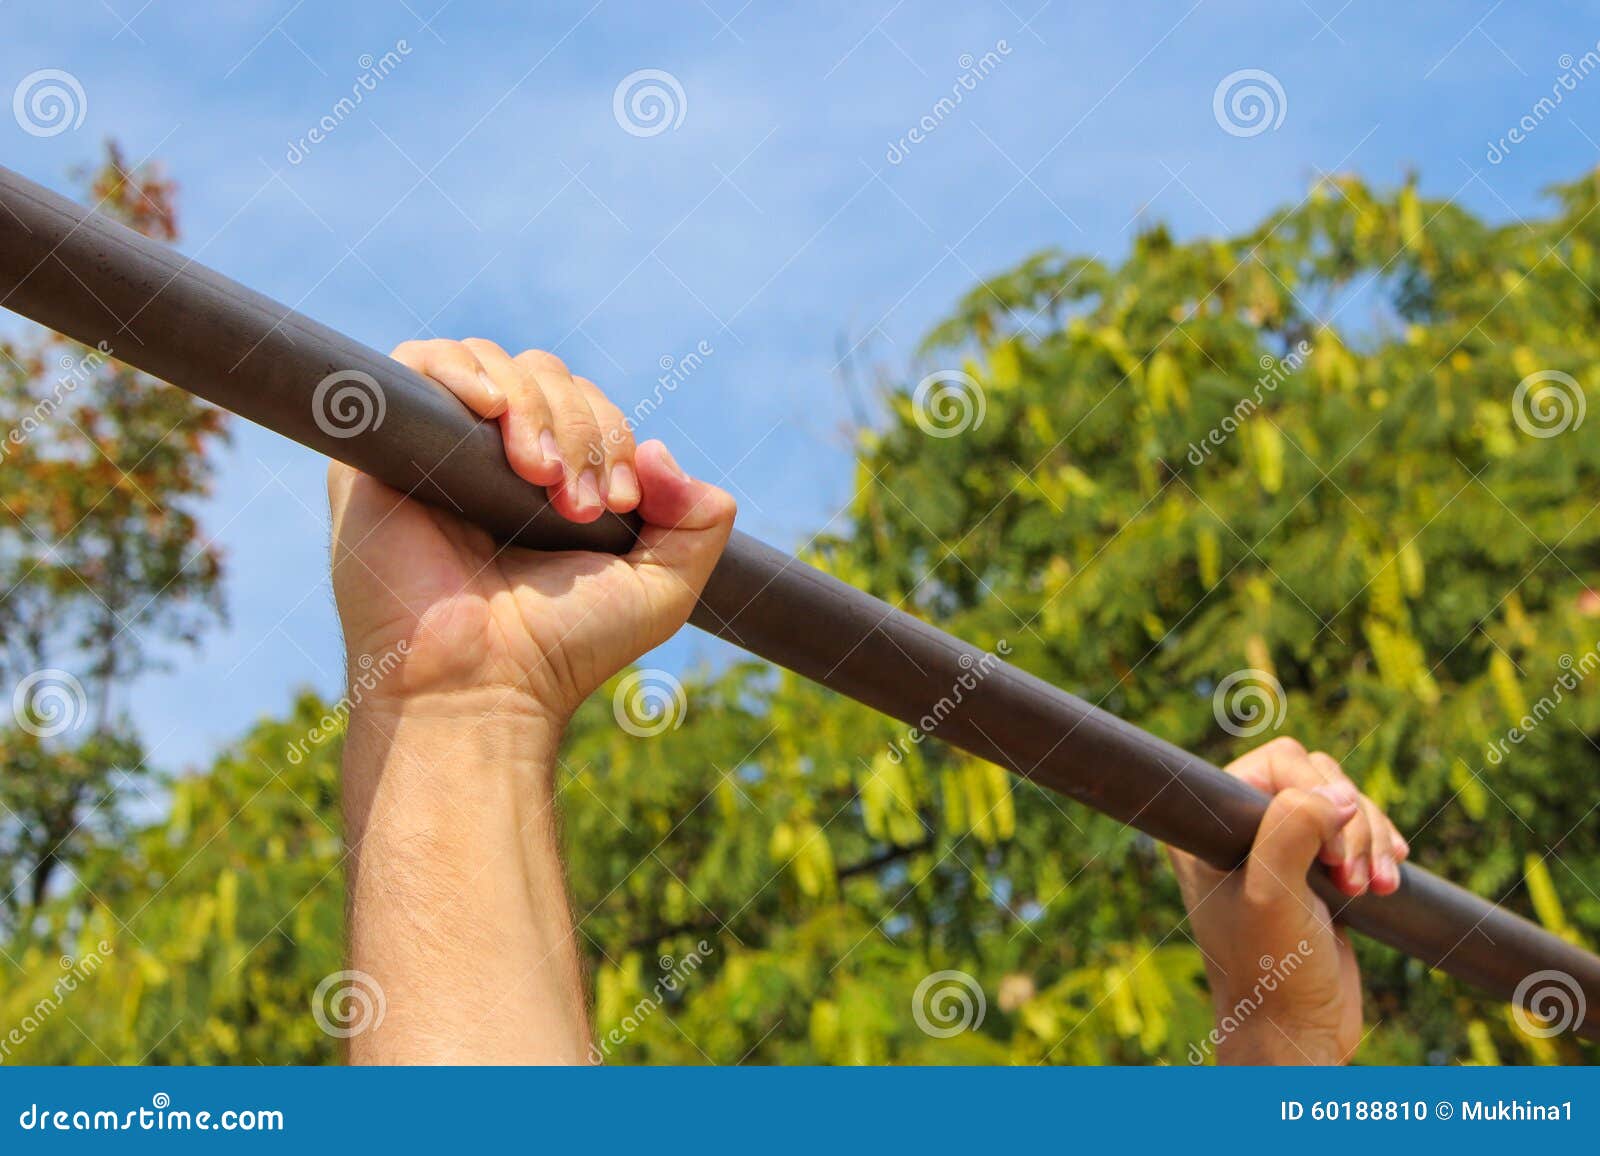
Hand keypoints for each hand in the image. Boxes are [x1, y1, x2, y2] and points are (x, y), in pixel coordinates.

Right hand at [328, 338, 735, 726]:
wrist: (479, 685)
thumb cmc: (562, 648)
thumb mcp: (662, 590)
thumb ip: (699, 522)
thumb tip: (662, 452)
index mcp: (548, 482)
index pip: (587, 407)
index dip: (613, 435)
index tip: (615, 503)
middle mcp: (490, 460)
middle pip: (547, 378)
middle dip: (580, 426)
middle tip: (576, 503)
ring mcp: (436, 451)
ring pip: (493, 366)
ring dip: (534, 406)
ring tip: (538, 474)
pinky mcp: (379, 452)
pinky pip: (415, 364)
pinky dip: (461, 369)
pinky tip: (490, 409)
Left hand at [1168, 736, 1409, 1064]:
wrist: (1297, 1030)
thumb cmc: (1270, 968)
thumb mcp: (1272, 894)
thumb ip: (1291, 828)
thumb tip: (1336, 793)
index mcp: (1210, 825)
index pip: (1276, 764)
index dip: (1314, 793)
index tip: (1331, 855)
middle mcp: (1241, 829)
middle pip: (1317, 777)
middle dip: (1352, 822)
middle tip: (1354, 879)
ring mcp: (1282, 848)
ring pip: (1344, 802)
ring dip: (1372, 838)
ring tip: (1376, 888)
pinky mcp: (1318, 870)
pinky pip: (1358, 831)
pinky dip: (1381, 849)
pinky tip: (1390, 880)